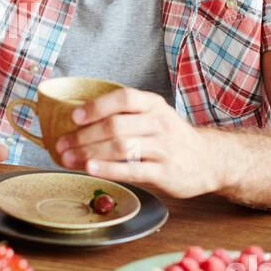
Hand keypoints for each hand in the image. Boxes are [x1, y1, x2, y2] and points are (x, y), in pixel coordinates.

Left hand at [53, 87, 219, 197]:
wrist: (209, 161)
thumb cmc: (172, 138)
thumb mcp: (155, 116)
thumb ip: (126, 116)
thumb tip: (80, 120)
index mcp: (154, 105)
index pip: (124, 99)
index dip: (97, 106)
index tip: (74, 116)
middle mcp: (159, 123)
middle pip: (116, 126)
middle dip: (83, 136)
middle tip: (61, 144)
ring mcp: (164, 148)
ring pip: (122, 147)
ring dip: (90, 153)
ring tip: (68, 158)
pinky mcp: (165, 172)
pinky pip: (133, 169)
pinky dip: (109, 169)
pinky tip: (91, 169)